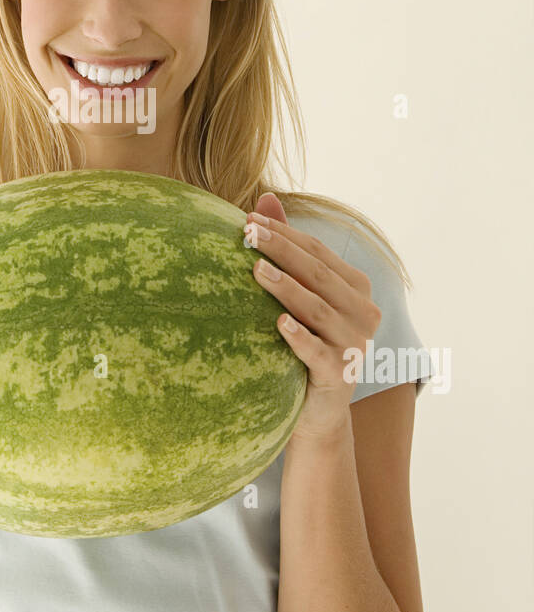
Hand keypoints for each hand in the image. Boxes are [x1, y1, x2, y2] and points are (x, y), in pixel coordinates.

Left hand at [244, 194, 381, 442]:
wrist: (316, 411)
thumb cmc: (302, 344)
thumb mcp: (299, 297)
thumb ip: (289, 251)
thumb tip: (264, 199)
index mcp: (356, 288)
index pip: (317, 252)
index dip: (285, 233)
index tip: (248, 219)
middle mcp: (363, 313)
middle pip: (317, 274)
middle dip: (282, 250)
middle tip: (247, 234)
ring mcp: (355, 344)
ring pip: (318, 309)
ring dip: (286, 288)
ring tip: (256, 270)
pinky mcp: (342, 374)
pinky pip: (318, 352)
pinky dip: (299, 336)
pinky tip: (279, 324)